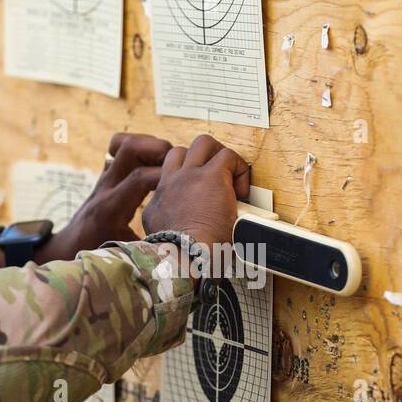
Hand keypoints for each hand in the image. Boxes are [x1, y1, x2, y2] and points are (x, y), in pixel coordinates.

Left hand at [33, 133, 172, 262]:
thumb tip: (179, 255)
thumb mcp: (124, 255)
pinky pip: (120, 147)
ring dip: (150, 144)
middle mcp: (106, 186)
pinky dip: (140, 147)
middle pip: (130, 148)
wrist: (70, 246)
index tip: (187, 184)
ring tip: (170, 160)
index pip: (139, 178)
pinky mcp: (106, 172)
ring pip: (123, 141)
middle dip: (159, 149)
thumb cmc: (98, 254)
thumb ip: (147, 250)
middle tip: (179, 164)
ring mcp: (104, 176)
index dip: (165, 176)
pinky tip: (155, 162)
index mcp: (110, 208)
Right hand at [141, 134, 250, 250]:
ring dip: (220, 157)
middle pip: (181, 152)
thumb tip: (183, 228)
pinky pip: (229, 156)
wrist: (185, 257)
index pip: (169, 175)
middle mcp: (171, 183)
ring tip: (231, 179)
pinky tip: (242, 192)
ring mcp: (190, 176)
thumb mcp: (162, 239)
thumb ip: (170, 226)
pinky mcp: (212, 176)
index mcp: (160, 200)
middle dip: (201, 159)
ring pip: (203, 143)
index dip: (186, 178)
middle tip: (217, 178)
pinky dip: (240, 170)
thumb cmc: (180, 257)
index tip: (200, 194)